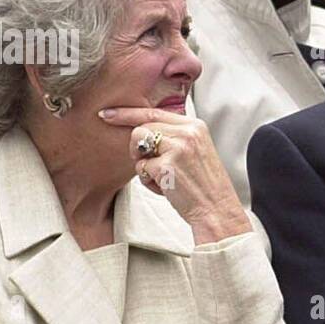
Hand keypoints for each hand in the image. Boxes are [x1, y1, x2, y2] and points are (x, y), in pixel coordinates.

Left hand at [98, 106, 250, 243]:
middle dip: (138, 150)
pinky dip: (149, 182)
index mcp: (195, 126)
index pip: (154, 112)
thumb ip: (174, 136)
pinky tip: (167, 189)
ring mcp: (178, 147)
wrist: (217, 210)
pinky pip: (141, 168)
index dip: (127, 113)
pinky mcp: (168, 165)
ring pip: (138, 145)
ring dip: (143, 164)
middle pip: (142, 128)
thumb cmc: (203, 186)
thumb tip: (142, 129)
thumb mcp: (195, 151)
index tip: (107, 114)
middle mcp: (188, 132)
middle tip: (154, 168)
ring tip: (163, 178)